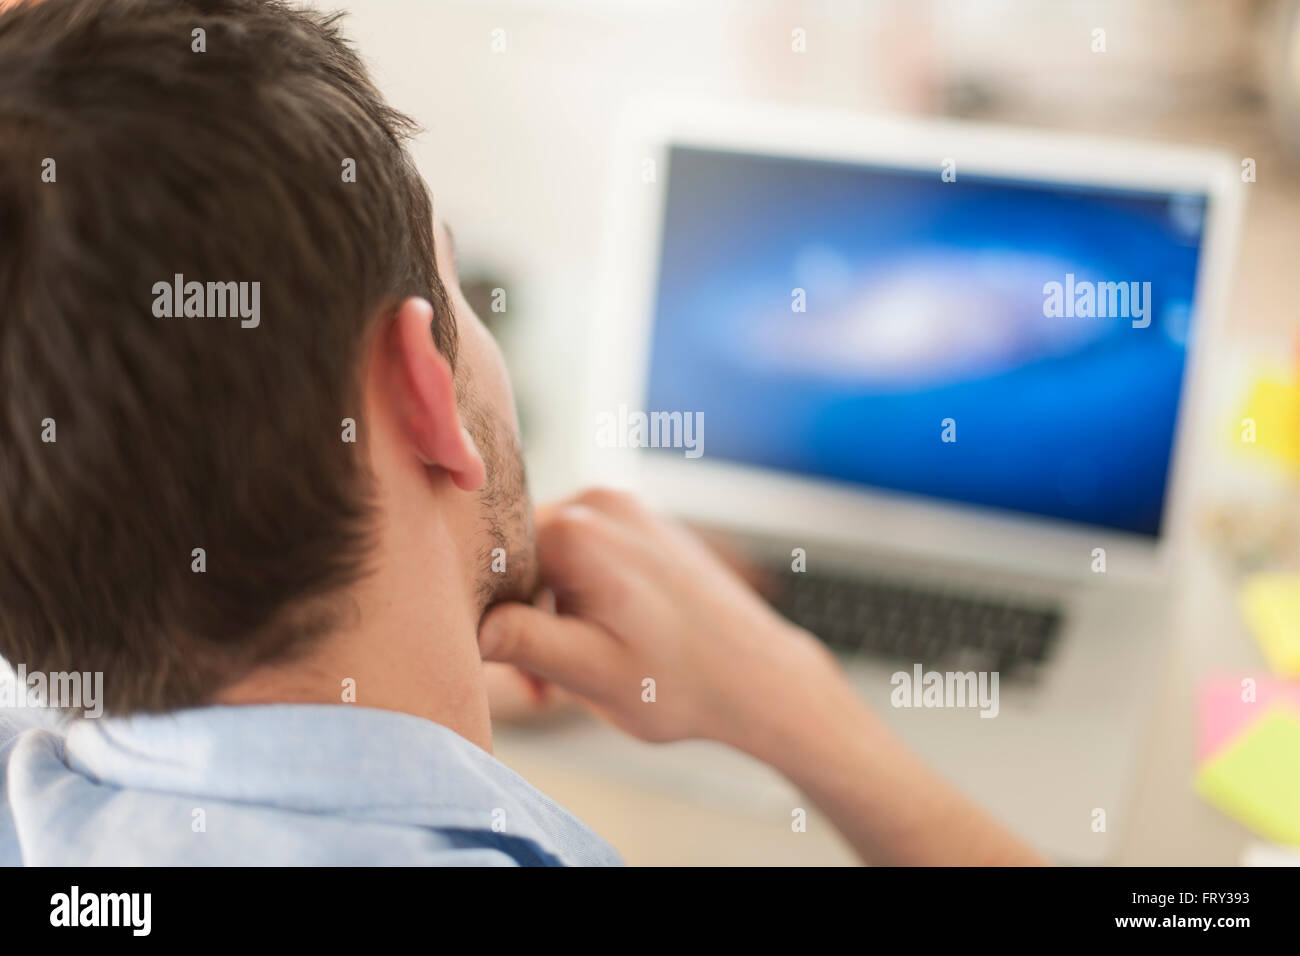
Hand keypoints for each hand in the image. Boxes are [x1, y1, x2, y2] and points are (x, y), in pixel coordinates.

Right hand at [477, 488, 842, 747]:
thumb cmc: (681, 684)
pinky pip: (586, 553)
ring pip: (550, 558)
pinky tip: (605, 642)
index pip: (490, 559)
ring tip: (580, 670)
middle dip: (524, 619)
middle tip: (545, 684)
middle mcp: (599, 502)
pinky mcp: (643, 523)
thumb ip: (525, 642)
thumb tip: (470, 625)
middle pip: (520, 557)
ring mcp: (626, 508)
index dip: (491, 615)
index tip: (514, 666)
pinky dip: (582, 598)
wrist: (759, 678)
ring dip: (552, 613)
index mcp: (576, 531)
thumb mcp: (591, 672)